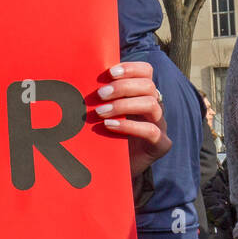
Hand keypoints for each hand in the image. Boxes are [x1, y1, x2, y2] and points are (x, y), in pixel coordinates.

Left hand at [92, 62, 170, 176]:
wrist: (113, 170)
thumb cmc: (104, 136)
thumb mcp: (101, 113)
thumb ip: (98, 98)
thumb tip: (76, 79)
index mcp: (141, 94)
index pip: (146, 72)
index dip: (131, 68)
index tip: (110, 72)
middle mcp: (154, 107)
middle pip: (148, 86)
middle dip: (122, 87)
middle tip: (99, 95)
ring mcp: (160, 125)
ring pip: (151, 104)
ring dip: (123, 105)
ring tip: (101, 112)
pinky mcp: (161, 144)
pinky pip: (151, 130)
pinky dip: (129, 126)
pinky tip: (109, 126)